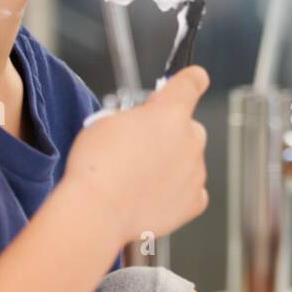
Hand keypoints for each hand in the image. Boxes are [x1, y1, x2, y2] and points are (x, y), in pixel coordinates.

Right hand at [64, 65, 210, 244]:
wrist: (97, 212)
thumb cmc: (96, 167)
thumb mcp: (106, 121)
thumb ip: (135, 115)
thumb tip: (144, 123)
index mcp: (170, 112)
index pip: (192, 82)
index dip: (191, 79)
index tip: (194, 79)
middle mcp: (190, 138)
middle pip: (188, 127)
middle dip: (170, 133)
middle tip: (141, 147)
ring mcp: (195, 170)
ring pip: (189, 159)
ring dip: (172, 163)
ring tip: (137, 177)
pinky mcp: (194, 200)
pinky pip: (192, 189)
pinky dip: (177, 191)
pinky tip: (152, 194)